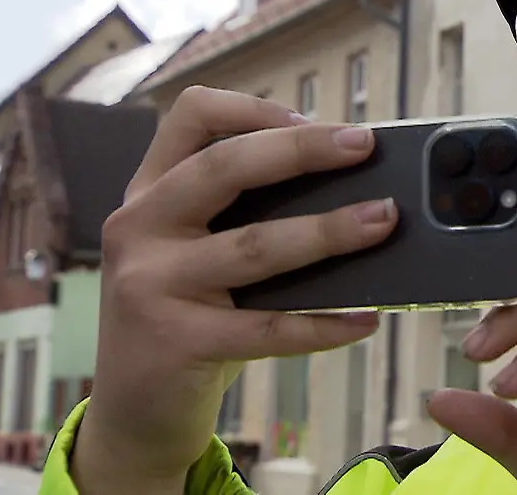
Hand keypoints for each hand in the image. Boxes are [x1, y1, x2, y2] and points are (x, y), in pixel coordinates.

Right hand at [71, 86, 398, 492]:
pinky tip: (365, 319)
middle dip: (302, 150)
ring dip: (329, 230)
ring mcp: (151, 284)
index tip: (310, 118)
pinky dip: (323, 324)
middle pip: (224, 167)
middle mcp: (140, 227)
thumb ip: (243, 215)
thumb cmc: (187, 316)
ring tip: (384, 220)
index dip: (251, 108)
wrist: (132, 409)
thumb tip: (352, 188)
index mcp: (149, 193)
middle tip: (364, 147)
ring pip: (254, 245)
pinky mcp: (176, 341)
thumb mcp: (194, 251)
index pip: (189, 118)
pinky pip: (268, 327)